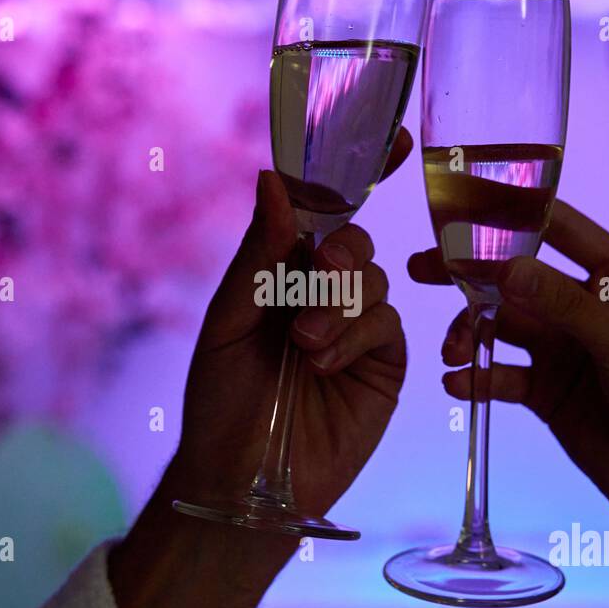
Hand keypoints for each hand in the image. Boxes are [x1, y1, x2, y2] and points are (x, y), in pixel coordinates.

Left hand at [109, 129, 411, 607]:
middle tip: (309, 284)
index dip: (352, 167)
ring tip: (302, 348)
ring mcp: (357, 326)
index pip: (321, 207)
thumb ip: (260, 255)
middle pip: (352, 240)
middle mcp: (321, 290)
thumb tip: (275, 178)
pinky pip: (388, 324)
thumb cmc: (220, 399)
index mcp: (280, 269)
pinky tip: (323, 365)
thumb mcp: (228, 321)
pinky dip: (354, 337)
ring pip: (373, 279)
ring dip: (337, 306)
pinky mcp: (384, 363)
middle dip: (335, 256)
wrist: (242, 478)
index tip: (386, 130)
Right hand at [410, 200, 608, 607]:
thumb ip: (562, 303)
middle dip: (472, 275)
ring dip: (470, 332)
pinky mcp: (547, 390)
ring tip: (452, 350)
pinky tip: (457, 383)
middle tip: (423, 268)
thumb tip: (507, 268)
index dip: (513, 218)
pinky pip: (503, 374)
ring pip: (503, 325)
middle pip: (519, 279)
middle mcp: (589, 306)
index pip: (562, 231)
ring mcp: (565, 349)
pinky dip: (477, 376)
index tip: (464, 210)